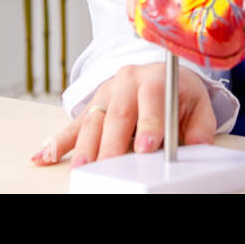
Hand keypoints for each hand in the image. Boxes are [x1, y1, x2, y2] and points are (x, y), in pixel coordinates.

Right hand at [30, 62, 216, 167]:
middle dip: (114, 142)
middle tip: (112, 165)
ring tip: (83, 168)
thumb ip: (200, 128)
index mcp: (155, 78)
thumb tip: (198, 148)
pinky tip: (44, 156)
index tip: (147, 146)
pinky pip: (73, 126)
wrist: (162, 75)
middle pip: (118, 114)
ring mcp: (105, 93)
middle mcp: (127, 82)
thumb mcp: (198, 105)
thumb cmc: (179, 94)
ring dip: (86, 147)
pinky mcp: (92, 107)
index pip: (153, 98)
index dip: (150, 122)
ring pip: (93, 121)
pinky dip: (58, 142)